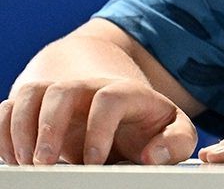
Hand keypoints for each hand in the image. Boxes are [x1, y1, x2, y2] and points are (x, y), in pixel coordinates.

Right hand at [0, 78, 195, 164]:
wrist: (117, 102)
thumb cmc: (145, 124)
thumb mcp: (172, 130)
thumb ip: (176, 142)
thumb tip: (153, 154)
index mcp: (125, 92)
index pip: (110, 98)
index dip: (99, 128)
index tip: (93, 161)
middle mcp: (88, 88)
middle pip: (63, 91)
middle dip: (51, 127)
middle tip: (46, 165)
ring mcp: (59, 93)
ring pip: (32, 95)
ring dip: (21, 129)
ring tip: (27, 164)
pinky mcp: (35, 105)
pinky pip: (8, 107)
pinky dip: (2, 131)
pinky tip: (11, 158)